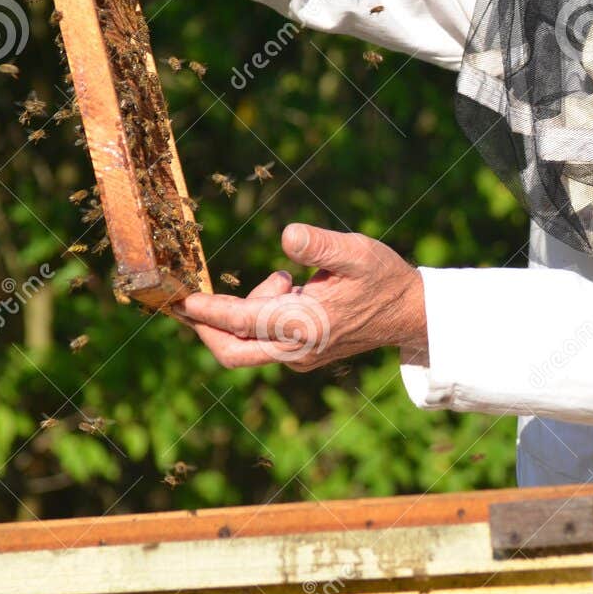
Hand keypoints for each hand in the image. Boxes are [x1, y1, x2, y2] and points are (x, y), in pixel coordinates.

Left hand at [176, 224, 427, 371]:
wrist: (408, 313)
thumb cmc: (382, 278)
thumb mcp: (356, 252)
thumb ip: (320, 246)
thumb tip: (287, 236)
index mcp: (305, 324)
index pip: (244, 321)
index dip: (210, 311)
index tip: (184, 300)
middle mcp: (297, 348)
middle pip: (233, 352)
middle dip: (207, 329)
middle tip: (189, 301)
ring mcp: (299, 356)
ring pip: (247, 346)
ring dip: (245, 312)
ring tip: (287, 279)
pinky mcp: (302, 355)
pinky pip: (264, 342)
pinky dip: (259, 317)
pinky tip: (291, 288)